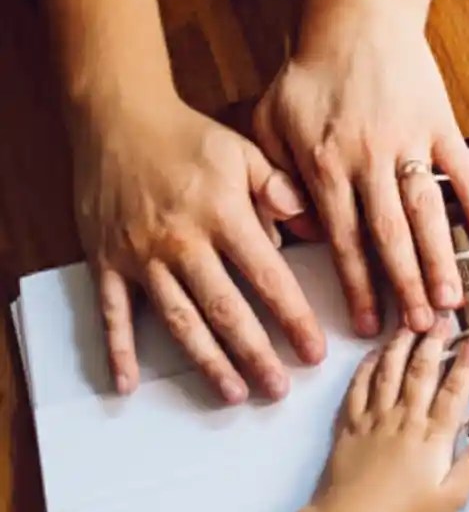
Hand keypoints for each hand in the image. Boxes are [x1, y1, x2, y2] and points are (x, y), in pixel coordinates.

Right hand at [72, 95, 324, 401]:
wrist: (117, 116)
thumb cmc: (190, 138)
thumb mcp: (245, 153)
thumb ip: (282, 191)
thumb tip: (318, 227)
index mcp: (224, 215)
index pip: (268, 277)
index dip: (293, 319)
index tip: (315, 352)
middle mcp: (182, 241)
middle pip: (225, 310)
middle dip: (255, 354)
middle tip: (278, 390)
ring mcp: (141, 254)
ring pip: (178, 319)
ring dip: (206, 361)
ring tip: (232, 394)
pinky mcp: (106, 261)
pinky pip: (112, 312)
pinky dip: (117, 350)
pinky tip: (128, 384)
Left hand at [254, 1, 468, 337]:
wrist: (355, 21)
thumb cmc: (310, 77)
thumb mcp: (270, 123)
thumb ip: (274, 180)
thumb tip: (298, 233)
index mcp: (324, 165)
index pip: (343, 239)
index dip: (359, 287)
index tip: (370, 325)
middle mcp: (368, 159)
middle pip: (390, 235)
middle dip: (405, 286)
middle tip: (422, 328)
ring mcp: (409, 142)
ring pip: (428, 211)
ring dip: (442, 258)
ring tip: (454, 300)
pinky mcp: (441, 126)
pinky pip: (463, 173)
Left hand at [314, 327, 468, 511]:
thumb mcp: (451, 498)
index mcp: (432, 437)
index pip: (454, 391)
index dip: (465, 364)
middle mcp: (404, 420)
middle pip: (421, 371)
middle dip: (434, 342)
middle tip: (443, 319)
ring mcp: (374, 419)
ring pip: (389, 371)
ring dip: (402, 344)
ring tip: (411, 323)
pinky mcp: (350, 426)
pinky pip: (359, 387)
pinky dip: (368, 365)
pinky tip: (375, 352)